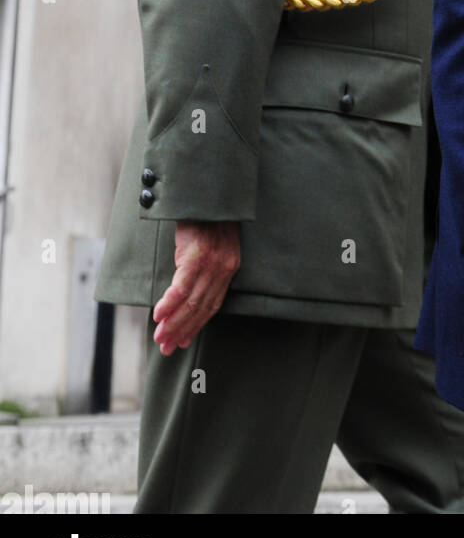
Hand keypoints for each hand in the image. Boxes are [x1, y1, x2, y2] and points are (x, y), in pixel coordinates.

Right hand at [152, 220, 240, 355]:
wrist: (206, 190)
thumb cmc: (205, 214)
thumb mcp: (213, 242)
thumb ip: (205, 263)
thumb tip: (186, 285)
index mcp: (229, 266)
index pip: (213, 304)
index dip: (197, 324)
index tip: (183, 340)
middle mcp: (224, 268)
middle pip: (202, 308)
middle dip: (183, 330)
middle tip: (166, 347)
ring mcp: (212, 262)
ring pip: (191, 301)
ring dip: (173, 323)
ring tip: (160, 338)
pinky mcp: (198, 255)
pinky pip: (182, 287)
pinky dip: (169, 304)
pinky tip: (158, 316)